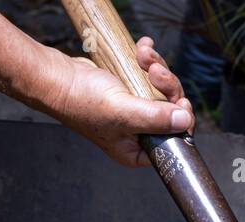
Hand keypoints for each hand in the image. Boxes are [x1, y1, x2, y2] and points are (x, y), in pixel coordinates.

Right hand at [47, 37, 194, 166]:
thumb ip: (155, 119)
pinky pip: (150, 75)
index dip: (181, 120)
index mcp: (137, 150)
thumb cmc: (82, 101)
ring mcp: (135, 110)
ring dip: (157, 67)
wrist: (60, 77)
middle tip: (155, 72)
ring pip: (163, 89)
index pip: (173, 141)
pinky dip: (148, 60)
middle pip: (172, 110)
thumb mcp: (122, 113)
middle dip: (167, 85)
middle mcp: (138, 133)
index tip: (180, 101)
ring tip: (143, 56)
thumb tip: (184, 122)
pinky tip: (141, 49)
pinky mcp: (130, 90)